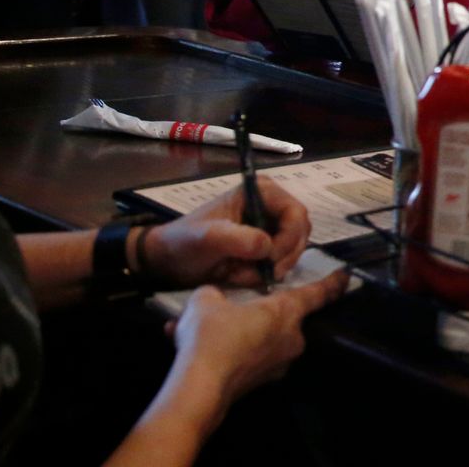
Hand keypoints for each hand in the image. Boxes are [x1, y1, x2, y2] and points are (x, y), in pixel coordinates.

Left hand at [145, 178, 313, 288]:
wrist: (168, 262)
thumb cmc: (184, 243)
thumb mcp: (208, 239)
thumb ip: (239, 239)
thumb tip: (267, 247)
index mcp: (261, 192)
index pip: (296, 213)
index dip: (289, 239)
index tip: (269, 260)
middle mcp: (271, 204)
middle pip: (300, 232)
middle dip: (282, 256)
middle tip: (262, 274)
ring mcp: (270, 225)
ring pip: (294, 249)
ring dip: (272, 267)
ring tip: (242, 275)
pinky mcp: (267, 244)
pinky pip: (282, 261)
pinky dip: (266, 273)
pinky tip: (242, 276)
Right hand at [165, 268, 346, 410]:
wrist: (200, 389)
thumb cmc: (211, 337)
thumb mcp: (206, 301)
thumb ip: (215, 293)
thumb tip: (214, 297)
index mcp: (286, 312)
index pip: (317, 293)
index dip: (332, 284)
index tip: (345, 276)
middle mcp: (292, 339)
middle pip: (288, 319)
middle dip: (268, 314)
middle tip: (243, 310)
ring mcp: (279, 364)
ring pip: (268, 340)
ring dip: (248, 335)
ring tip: (215, 333)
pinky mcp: (262, 384)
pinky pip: (253, 359)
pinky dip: (237, 354)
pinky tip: (210, 351)